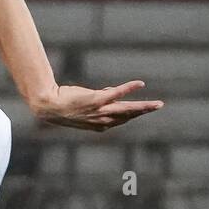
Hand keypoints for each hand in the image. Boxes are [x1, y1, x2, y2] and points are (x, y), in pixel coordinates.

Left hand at [33, 81, 162, 131]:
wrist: (49, 106)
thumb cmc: (65, 105)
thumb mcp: (85, 105)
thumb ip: (100, 100)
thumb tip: (112, 92)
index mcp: (100, 124)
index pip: (122, 119)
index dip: (132, 114)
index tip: (144, 109)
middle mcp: (102, 120)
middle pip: (128, 116)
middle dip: (144, 111)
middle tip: (159, 106)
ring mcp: (100, 110)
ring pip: (126, 109)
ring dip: (143, 106)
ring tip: (156, 104)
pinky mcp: (97, 99)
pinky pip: (116, 93)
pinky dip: (128, 88)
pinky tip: (140, 84)